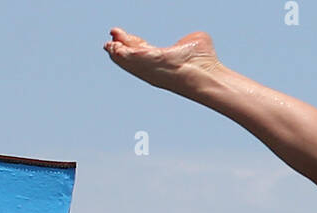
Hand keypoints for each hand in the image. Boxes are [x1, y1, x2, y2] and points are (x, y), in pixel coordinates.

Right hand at [103, 28, 222, 91]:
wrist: (206, 73)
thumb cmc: (205, 61)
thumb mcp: (193, 41)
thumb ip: (186, 40)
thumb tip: (189, 39)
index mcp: (161, 62)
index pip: (141, 51)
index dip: (131, 43)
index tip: (120, 36)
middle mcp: (153, 68)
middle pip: (131, 57)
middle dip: (119, 49)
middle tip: (110, 39)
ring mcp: (150, 67)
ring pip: (128, 59)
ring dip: (116, 51)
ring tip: (109, 44)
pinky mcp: (150, 62)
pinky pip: (131, 56)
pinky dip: (121, 52)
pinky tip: (114, 46)